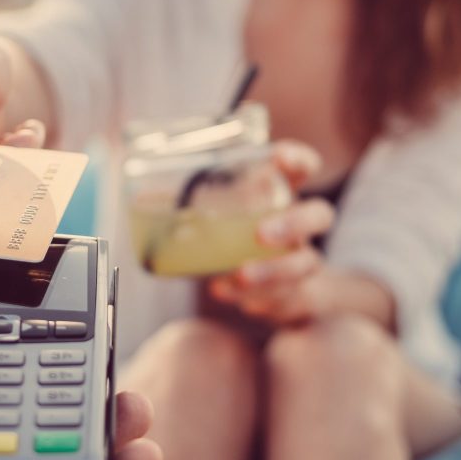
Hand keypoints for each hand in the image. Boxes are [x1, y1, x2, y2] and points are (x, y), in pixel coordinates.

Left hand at [207, 141, 337, 323]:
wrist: (281, 289)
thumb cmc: (243, 239)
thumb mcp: (221, 216)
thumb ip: (189, 205)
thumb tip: (141, 199)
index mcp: (282, 196)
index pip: (303, 168)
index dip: (299, 159)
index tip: (282, 157)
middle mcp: (300, 228)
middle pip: (319, 215)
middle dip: (293, 223)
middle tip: (260, 234)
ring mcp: (304, 261)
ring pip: (306, 265)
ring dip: (273, 272)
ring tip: (238, 278)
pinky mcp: (301, 297)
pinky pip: (294, 301)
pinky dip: (264, 302)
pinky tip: (235, 297)